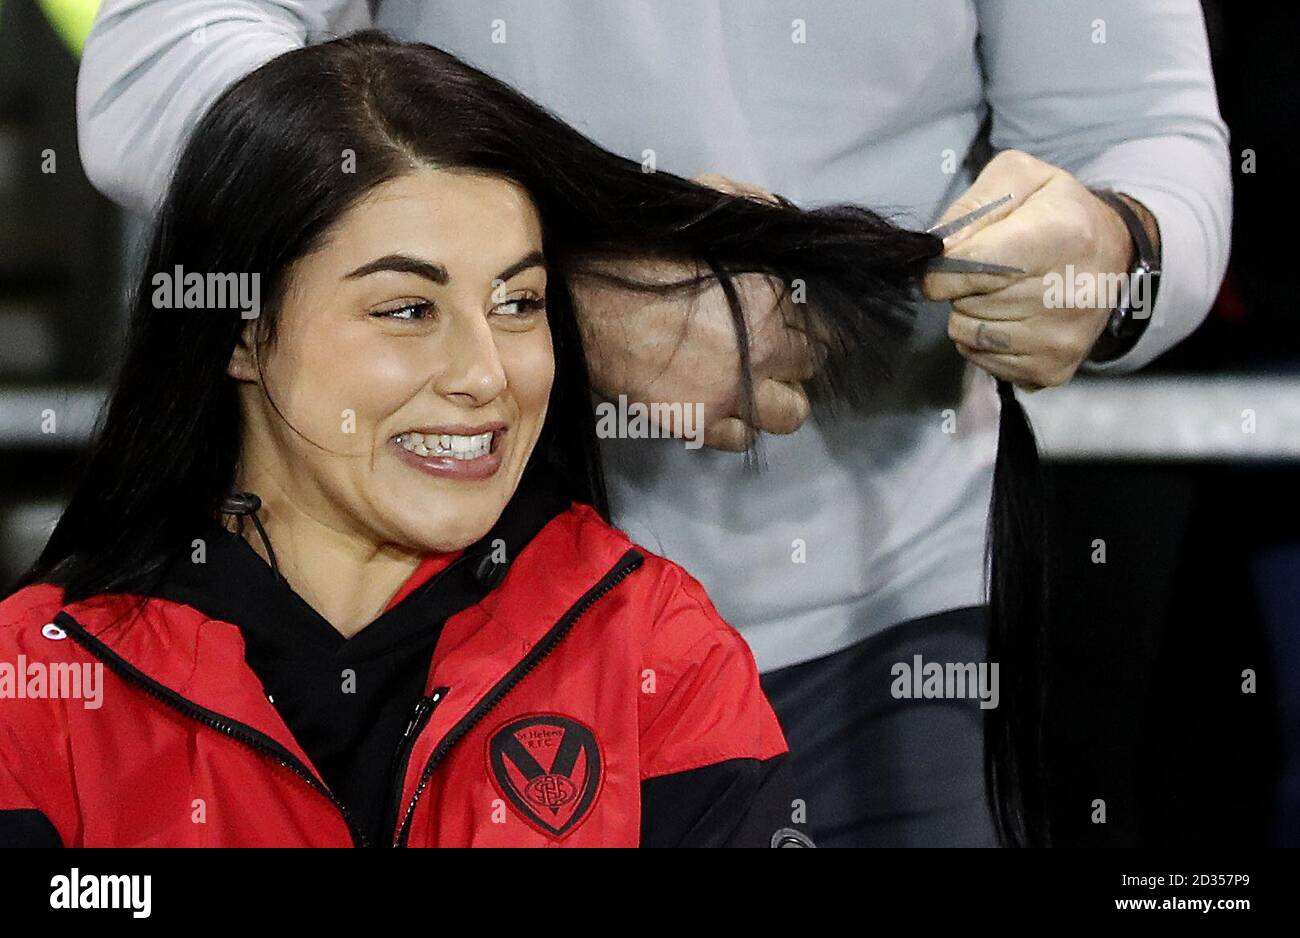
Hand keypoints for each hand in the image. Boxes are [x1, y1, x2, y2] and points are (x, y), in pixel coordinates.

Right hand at [570, 174, 815, 451]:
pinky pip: (745, 440)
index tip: (799, 315)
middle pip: (813, 364)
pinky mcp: (699, 424)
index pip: (831, 319)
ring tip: (755, 379)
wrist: (580, 293)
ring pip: (793, 413)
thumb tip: (787, 223)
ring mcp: (733, 393)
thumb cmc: (640, 245)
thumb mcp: (706, 202)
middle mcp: (764, 347)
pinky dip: (740, 423)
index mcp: (774, 292)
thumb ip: (757, 210)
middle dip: (796, 351)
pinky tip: (723, 400)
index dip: (815, 317)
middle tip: (769, 342)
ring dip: (780, 395)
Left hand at [921, 150, 1136, 389]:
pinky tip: (1012, 316)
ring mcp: (1061, 339)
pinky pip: (980, 358)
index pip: (971, 265)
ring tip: (1004, 291)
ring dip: (971, 312)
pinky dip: (984, 338)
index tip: (946, 261)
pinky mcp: (1052, 370)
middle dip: (962, 285)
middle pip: (965, 301)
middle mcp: (1067, 295)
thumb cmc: (1058, 212)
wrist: (1113, 254)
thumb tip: (938, 251)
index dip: (944, 266)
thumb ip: (971, 207)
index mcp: (1062, 236)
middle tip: (992, 270)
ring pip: (966, 332)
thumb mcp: (1020, 179)